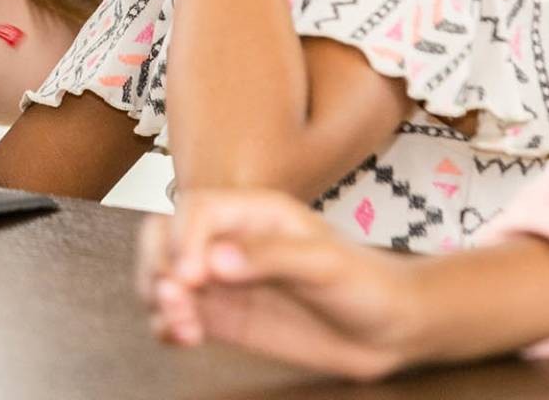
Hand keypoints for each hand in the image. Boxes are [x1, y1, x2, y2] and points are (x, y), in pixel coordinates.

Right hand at [136, 189, 416, 379]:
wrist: (389, 330)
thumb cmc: (366, 284)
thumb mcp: (325, 264)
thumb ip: (271, 256)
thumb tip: (215, 261)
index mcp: (253, 212)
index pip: (196, 210)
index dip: (183, 240)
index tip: (193, 277)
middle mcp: (229, 240)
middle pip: (163, 236)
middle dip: (158, 266)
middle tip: (176, 298)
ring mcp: (223, 280)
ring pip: (163, 277)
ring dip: (159, 300)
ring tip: (184, 329)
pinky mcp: (222, 317)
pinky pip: (176, 315)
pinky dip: (165, 325)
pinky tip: (181, 337)